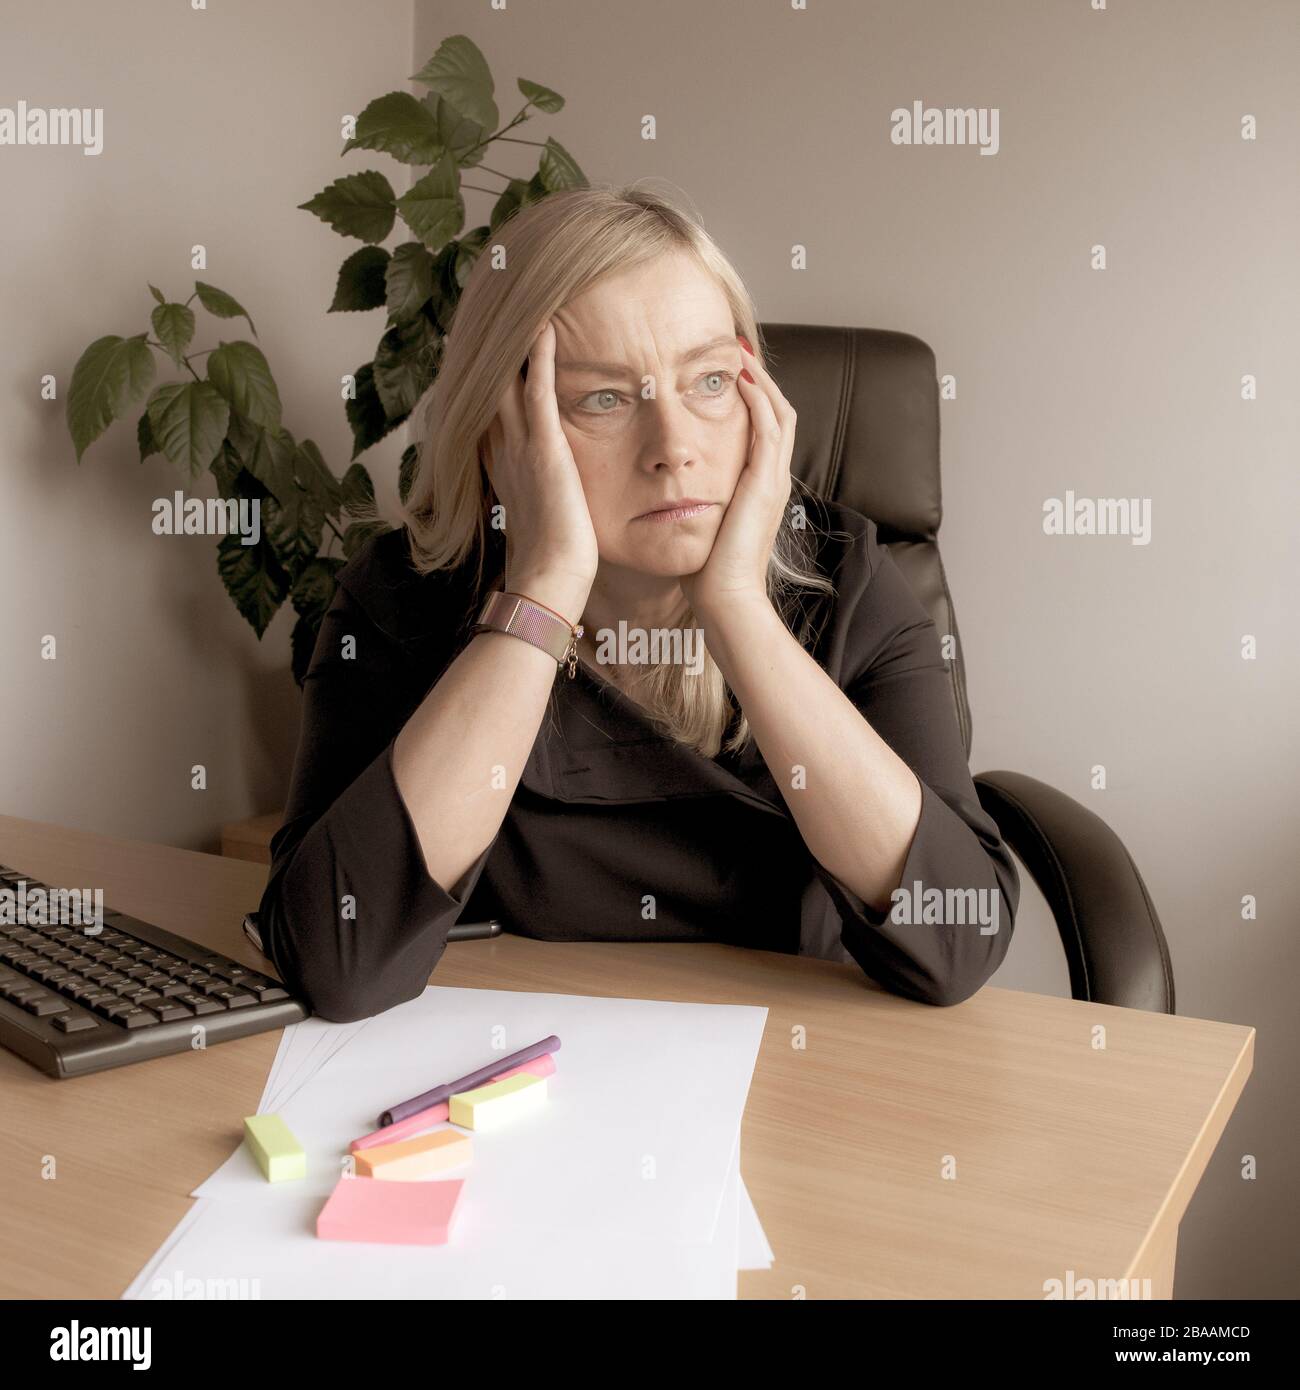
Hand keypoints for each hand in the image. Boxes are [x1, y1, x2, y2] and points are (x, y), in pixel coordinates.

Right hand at [483, 320, 598, 621]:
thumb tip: (554, 490)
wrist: (551, 580)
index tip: (496, 342)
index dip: (496, 372)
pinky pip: (539, 392)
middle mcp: (503, 447)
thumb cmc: (554, 558)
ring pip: (511, 379)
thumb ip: (544, 491)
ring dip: (516, 341)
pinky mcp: (543, 450)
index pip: (495, 404)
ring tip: (520, 300)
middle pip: (494, 381)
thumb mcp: (544, 514)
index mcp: (503, 461)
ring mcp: (520, 447)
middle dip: (496, 346)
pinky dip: (540, 358)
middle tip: (495, 303)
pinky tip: (546, 326)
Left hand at [679, 335, 794, 619]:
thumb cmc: (706, 574)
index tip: (729, 375)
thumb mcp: (701, 528)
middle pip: (779, 413)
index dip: (753, 400)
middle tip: (738, 351)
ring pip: (779, 413)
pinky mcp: (765, 484)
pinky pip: (768, 428)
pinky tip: (739, 379)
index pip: (766, 432)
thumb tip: (667, 494)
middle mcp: (774, 480)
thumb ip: (693, 506)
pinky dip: (758, 399)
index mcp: (761, 490)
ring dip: (761, 380)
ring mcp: (774, 481)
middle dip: (761, 380)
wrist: (726, 600)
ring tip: (740, 354)